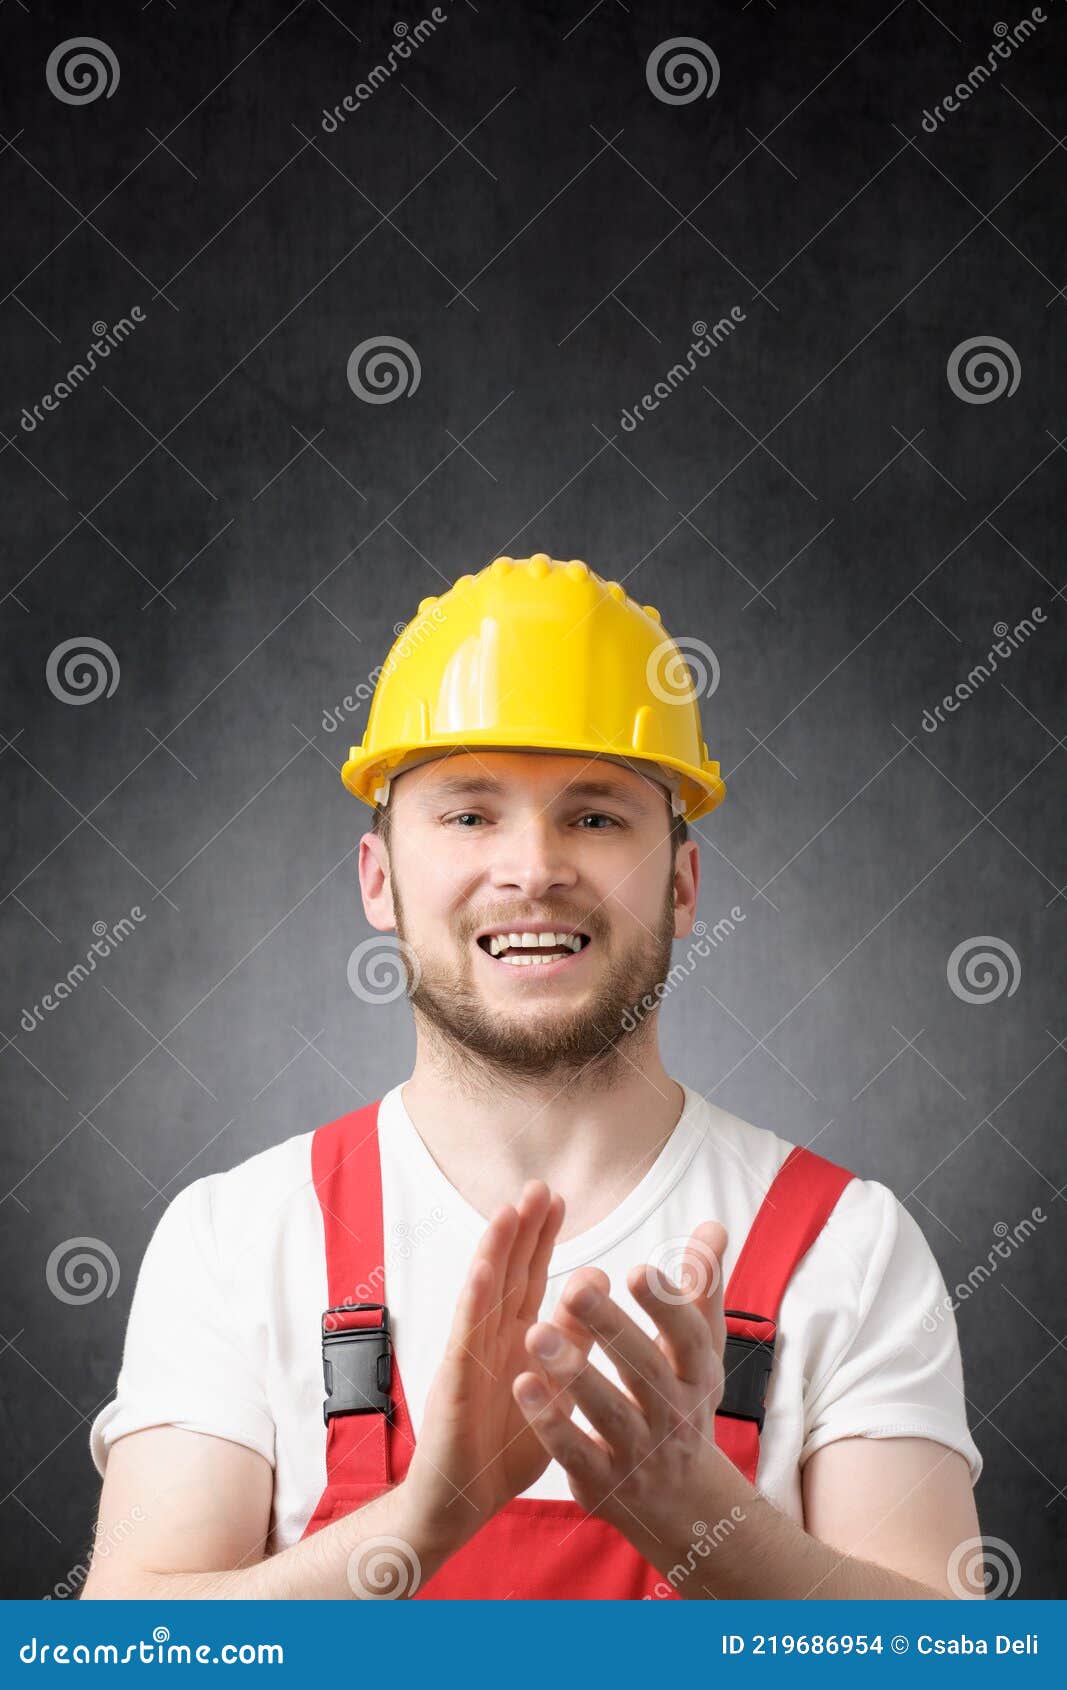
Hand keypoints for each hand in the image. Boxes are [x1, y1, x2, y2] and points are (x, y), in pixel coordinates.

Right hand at [402, 1180, 603, 1549]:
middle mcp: (488, 1338)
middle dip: (520, 1230)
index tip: (557, 1199)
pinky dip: (473, 1303)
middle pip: (505, 1273)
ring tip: (508, 1211)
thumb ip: (573, 1336)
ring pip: (482, 1295)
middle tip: (537, 1186)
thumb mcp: (551, 1385)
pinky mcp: (455, 1385)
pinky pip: (465, 1338)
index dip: (540, 1239)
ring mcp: (469, 1357)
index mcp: (512, 1337)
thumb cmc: (503, 1443)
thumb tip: (598, 1280)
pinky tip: (484, 1272)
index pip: (528, 1278)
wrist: (460, 1502)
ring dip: (494, 1251)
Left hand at [511, 1221, 730, 1562]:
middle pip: (643, 1369)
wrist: (687, 1506)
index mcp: (696, 1375)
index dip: (666, 1306)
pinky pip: (574, 1451)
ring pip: (606, 1412)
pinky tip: (521, 1385)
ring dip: (572, 1373)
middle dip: (610, 1328)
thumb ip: (701, 1289)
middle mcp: (671, 1414)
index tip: (637, 1270)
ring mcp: (637, 1452)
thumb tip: (712, 1227)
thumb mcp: (701, 1352)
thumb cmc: (685, 1405)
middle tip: (575, 1285)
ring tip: (536, 1332)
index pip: (687, 1337)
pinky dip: (549, 1421)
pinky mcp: (602, 1482)